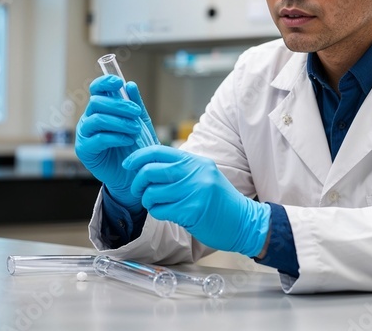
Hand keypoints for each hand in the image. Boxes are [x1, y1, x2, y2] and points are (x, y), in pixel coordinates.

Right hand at [75, 75, 156, 210]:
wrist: (132, 173)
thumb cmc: (135, 146)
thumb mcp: (140, 122)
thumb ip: (135, 104)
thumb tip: (130, 85)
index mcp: (100, 109)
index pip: (96, 90)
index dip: (104, 83)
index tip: (118, 82)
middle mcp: (89, 118)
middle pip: (97, 102)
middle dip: (119, 106)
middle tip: (136, 113)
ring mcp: (85, 134)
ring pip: (98, 119)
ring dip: (119, 122)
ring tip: (135, 129)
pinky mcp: (85, 150)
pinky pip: (98, 138)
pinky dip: (116, 137)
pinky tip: (128, 140)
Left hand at [124, 146, 270, 256]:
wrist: (244, 221)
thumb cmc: (219, 200)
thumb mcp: (204, 175)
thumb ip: (181, 168)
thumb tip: (148, 164)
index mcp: (196, 161)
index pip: (158, 151)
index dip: (137, 157)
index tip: (127, 165)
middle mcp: (195, 173)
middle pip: (149, 171)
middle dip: (137, 182)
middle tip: (138, 191)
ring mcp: (194, 191)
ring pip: (151, 193)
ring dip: (148, 201)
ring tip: (156, 204)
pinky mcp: (191, 211)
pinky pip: (160, 210)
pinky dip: (157, 212)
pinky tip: (167, 213)